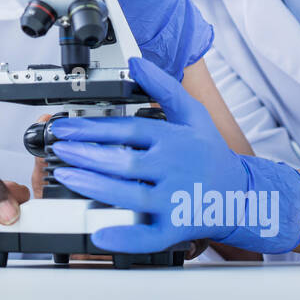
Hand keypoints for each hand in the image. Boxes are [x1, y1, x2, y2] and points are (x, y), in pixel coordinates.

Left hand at [47, 57, 299, 254]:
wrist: (240, 194)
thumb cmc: (210, 153)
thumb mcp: (193, 113)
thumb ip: (163, 87)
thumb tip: (137, 63)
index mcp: (173, 140)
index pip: (128, 130)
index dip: (92, 128)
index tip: (64, 127)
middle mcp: (173, 169)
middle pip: (123, 162)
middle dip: (86, 155)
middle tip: (59, 149)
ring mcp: (175, 200)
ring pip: (130, 195)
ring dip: (94, 186)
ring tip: (66, 175)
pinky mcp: (177, 228)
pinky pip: (148, 236)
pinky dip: (124, 236)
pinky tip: (100, 233)